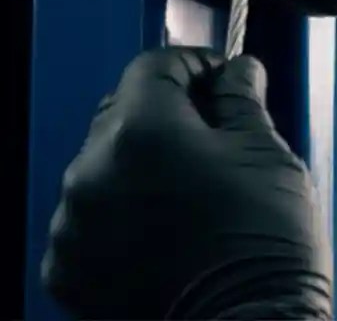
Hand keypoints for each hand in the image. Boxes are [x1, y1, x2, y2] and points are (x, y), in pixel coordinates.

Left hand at [41, 49, 331, 318]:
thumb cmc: (264, 247)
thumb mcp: (268, 157)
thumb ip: (242, 101)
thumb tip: (237, 71)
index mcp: (143, 130)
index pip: (156, 65)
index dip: (195, 66)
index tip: (221, 81)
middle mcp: (92, 171)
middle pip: (123, 112)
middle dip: (166, 116)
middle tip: (214, 140)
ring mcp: (73, 225)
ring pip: (102, 167)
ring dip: (138, 168)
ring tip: (189, 196)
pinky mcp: (67, 270)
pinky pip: (88, 220)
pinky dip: (118, 218)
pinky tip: (162, 233)